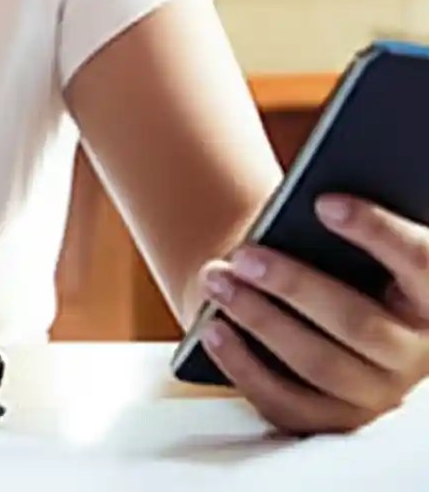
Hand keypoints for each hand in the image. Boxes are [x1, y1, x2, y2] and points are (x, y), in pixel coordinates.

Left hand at [197, 193, 428, 434]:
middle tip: (244, 255)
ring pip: (318, 363)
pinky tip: (213, 329)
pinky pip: (286, 401)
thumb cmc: (330, 263)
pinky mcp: (330, 420)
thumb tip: (315, 206)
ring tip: (217, 281)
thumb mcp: (346, 246)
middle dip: (294, 286)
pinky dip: (243, 364)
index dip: (377, 231)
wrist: (307, 312)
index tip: (323, 201)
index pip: (421, 262)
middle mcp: (416, 356)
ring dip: (260, 320)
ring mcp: (375, 395)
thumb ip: (339, 233)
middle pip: (358, 323)